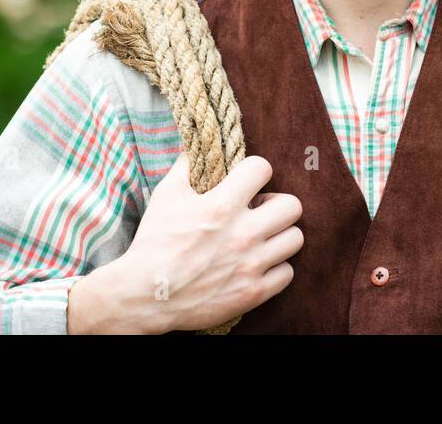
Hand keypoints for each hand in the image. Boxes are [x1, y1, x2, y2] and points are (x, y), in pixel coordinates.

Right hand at [73, 153, 302, 332]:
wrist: (146, 296)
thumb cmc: (154, 243)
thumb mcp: (165, 196)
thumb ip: (186, 166)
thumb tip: (197, 144)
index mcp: (222, 206)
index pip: (263, 168)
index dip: (254, 171)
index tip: (247, 181)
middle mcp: (243, 234)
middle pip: (292, 205)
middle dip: (276, 203)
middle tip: (260, 210)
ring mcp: (251, 265)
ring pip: (295, 238)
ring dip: (280, 234)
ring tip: (262, 236)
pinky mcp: (253, 292)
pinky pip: (287, 273)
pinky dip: (276, 267)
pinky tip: (258, 263)